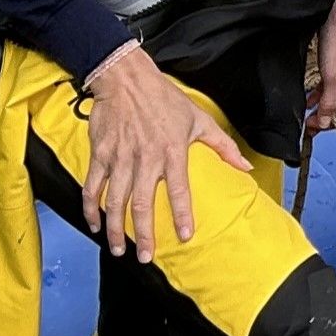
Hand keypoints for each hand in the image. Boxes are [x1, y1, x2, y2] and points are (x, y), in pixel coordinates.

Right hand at [79, 42, 255, 263]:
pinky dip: (91, 208)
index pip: (179, 190)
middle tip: (145, 257)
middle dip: (144, 234)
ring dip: (116, 228)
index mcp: (172, 152)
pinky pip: (93, 187)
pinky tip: (94, 224)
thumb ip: (222, 146)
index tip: (185, 236)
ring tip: (119, 249)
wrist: (126, 78)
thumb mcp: (199, 119)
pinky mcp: (100, 155)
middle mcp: (145, 159)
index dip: (181, 215)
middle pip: (142, 204)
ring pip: (115, 201)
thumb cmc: (164, 98)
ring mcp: (120, 159)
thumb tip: (245, 166)